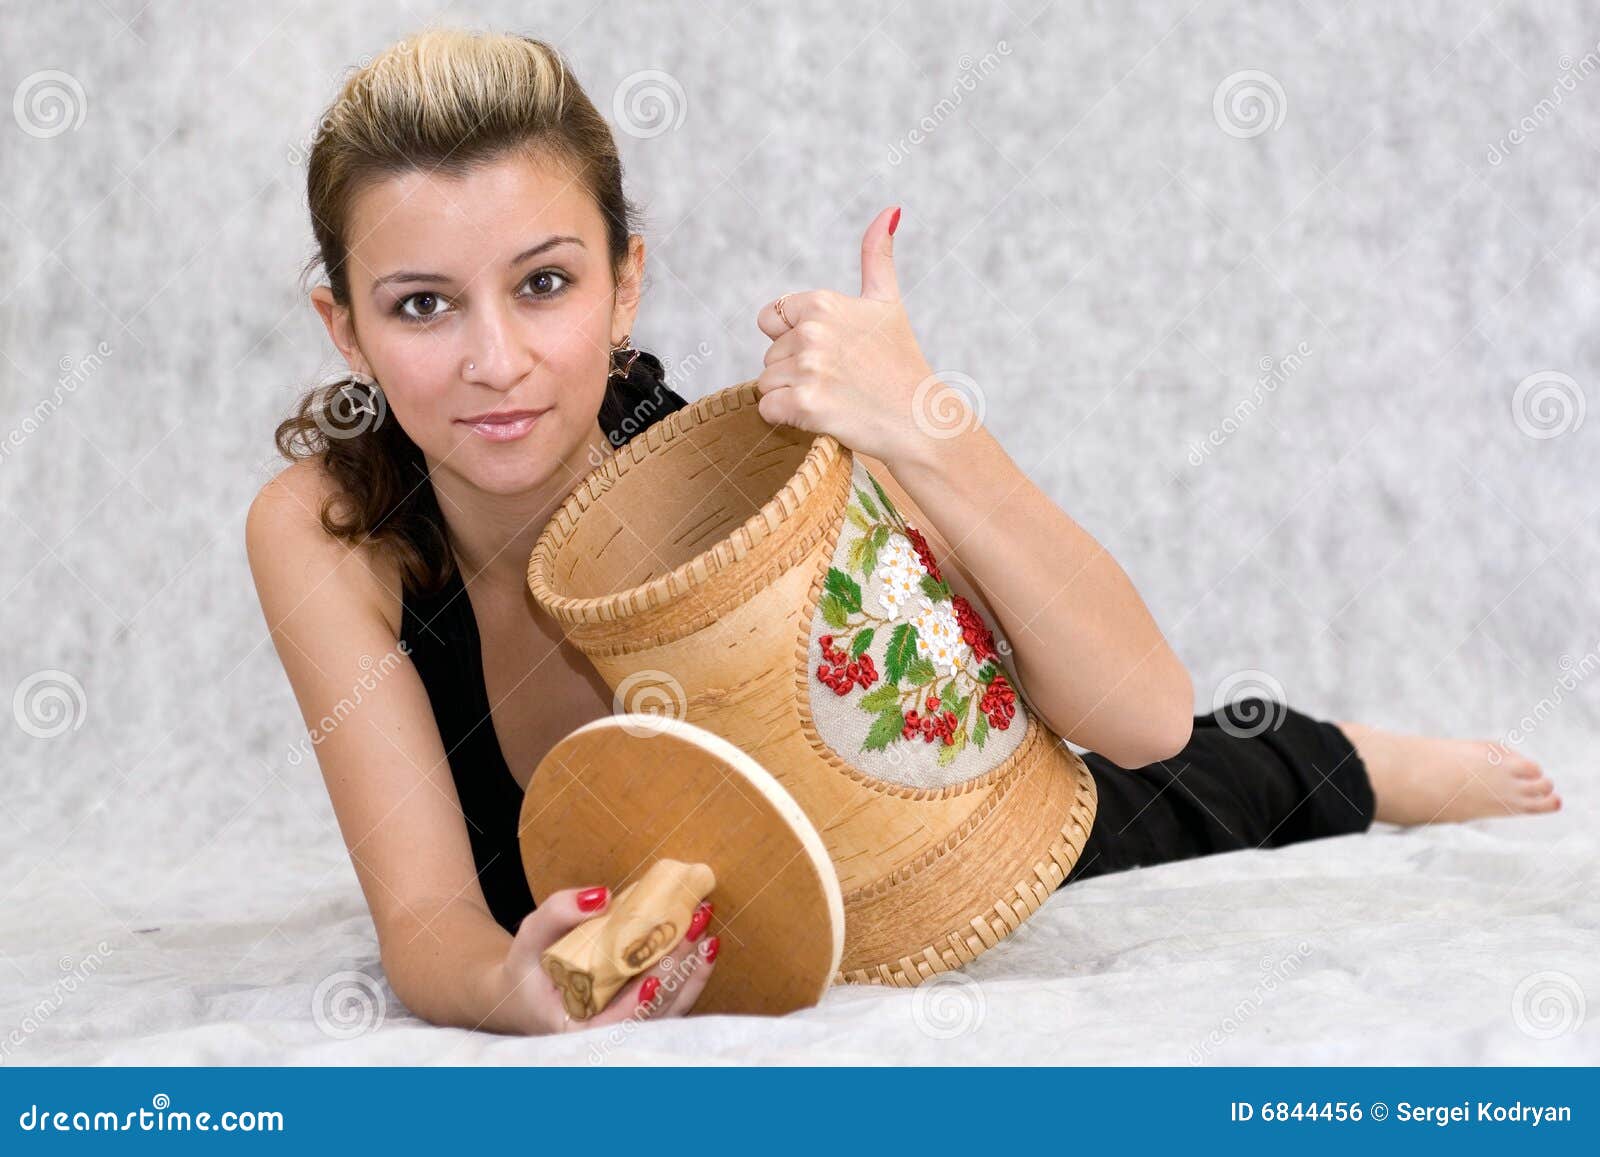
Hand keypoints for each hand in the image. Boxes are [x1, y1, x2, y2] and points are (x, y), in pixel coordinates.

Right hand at [499, 885, 719, 1034]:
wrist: (529, 989)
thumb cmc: (528, 967)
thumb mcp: (531, 936)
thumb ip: (558, 914)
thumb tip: (602, 896)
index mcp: (574, 1028)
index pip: (611, 1025)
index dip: (635, 1006)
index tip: (653, 981)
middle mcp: (607, 1034)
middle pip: (652, 1012)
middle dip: (676, 969)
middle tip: (693, 926)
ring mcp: (631, 1024)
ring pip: (671, 1008)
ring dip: (691, 968)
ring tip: (704, 928)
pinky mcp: (645, 1011)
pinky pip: (675, 998)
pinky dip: (692, 972)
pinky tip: (705, 943)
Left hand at [755, 206, 953, 469]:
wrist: (919, 420)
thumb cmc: (901, 363)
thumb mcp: (888, 302)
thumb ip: (877, 256)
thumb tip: (890, 209)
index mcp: (823, 303)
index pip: (771, 319)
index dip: (792, 338)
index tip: (828, 351)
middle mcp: (813, 331)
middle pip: (770, 355)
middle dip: (794, 370)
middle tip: (838, 379)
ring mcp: (809, 368)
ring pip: (767, 383)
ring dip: (792, 395)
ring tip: (833, 397)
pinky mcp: (805, 405)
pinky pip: (768, 409)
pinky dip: (787, 419)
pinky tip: (821, 415)